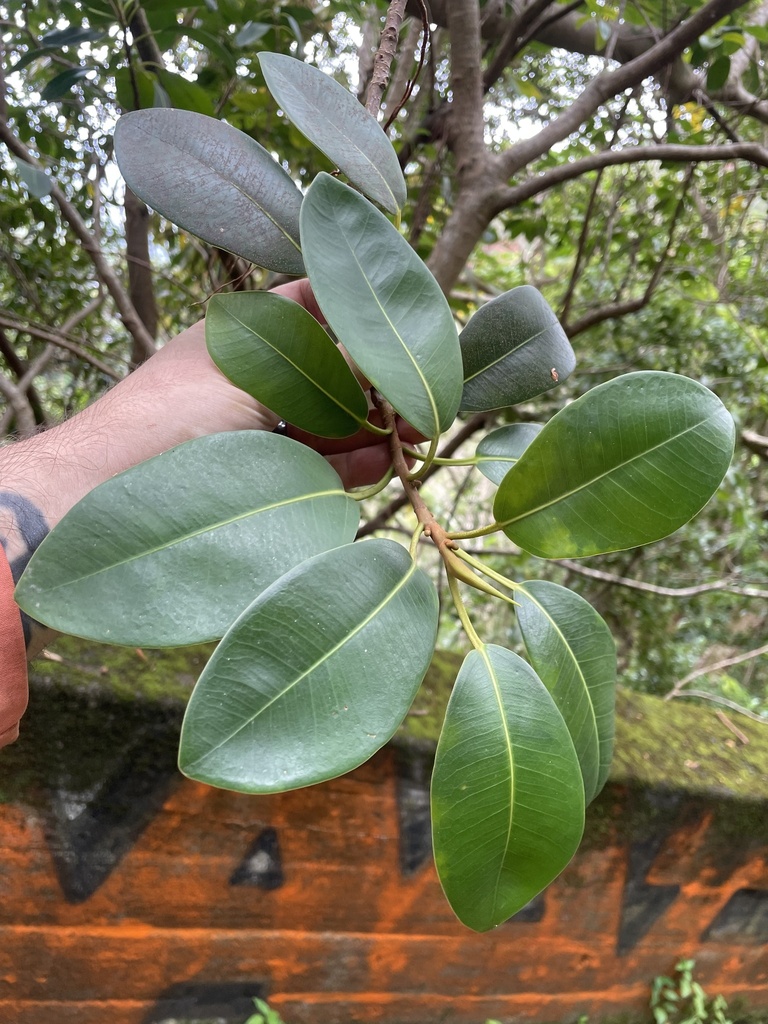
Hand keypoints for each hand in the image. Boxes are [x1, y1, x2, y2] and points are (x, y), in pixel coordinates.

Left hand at [121, 278, 421, 487]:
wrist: (110, 494)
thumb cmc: (173, 414)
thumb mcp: (255, 374)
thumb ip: (325, 362)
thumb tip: (384, 351)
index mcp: (247, 336)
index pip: (314, 304)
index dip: (357, 305)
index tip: (402, 314)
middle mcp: (259, 379)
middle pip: (334, 372)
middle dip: (380, 381)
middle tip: (423, 398)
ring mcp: (266, 432)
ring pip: (335, 423)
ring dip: (377, 427)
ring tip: (416, 434)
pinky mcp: (269, 482)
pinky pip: (325, 467)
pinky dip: (358, 463)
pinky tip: (388, 461)